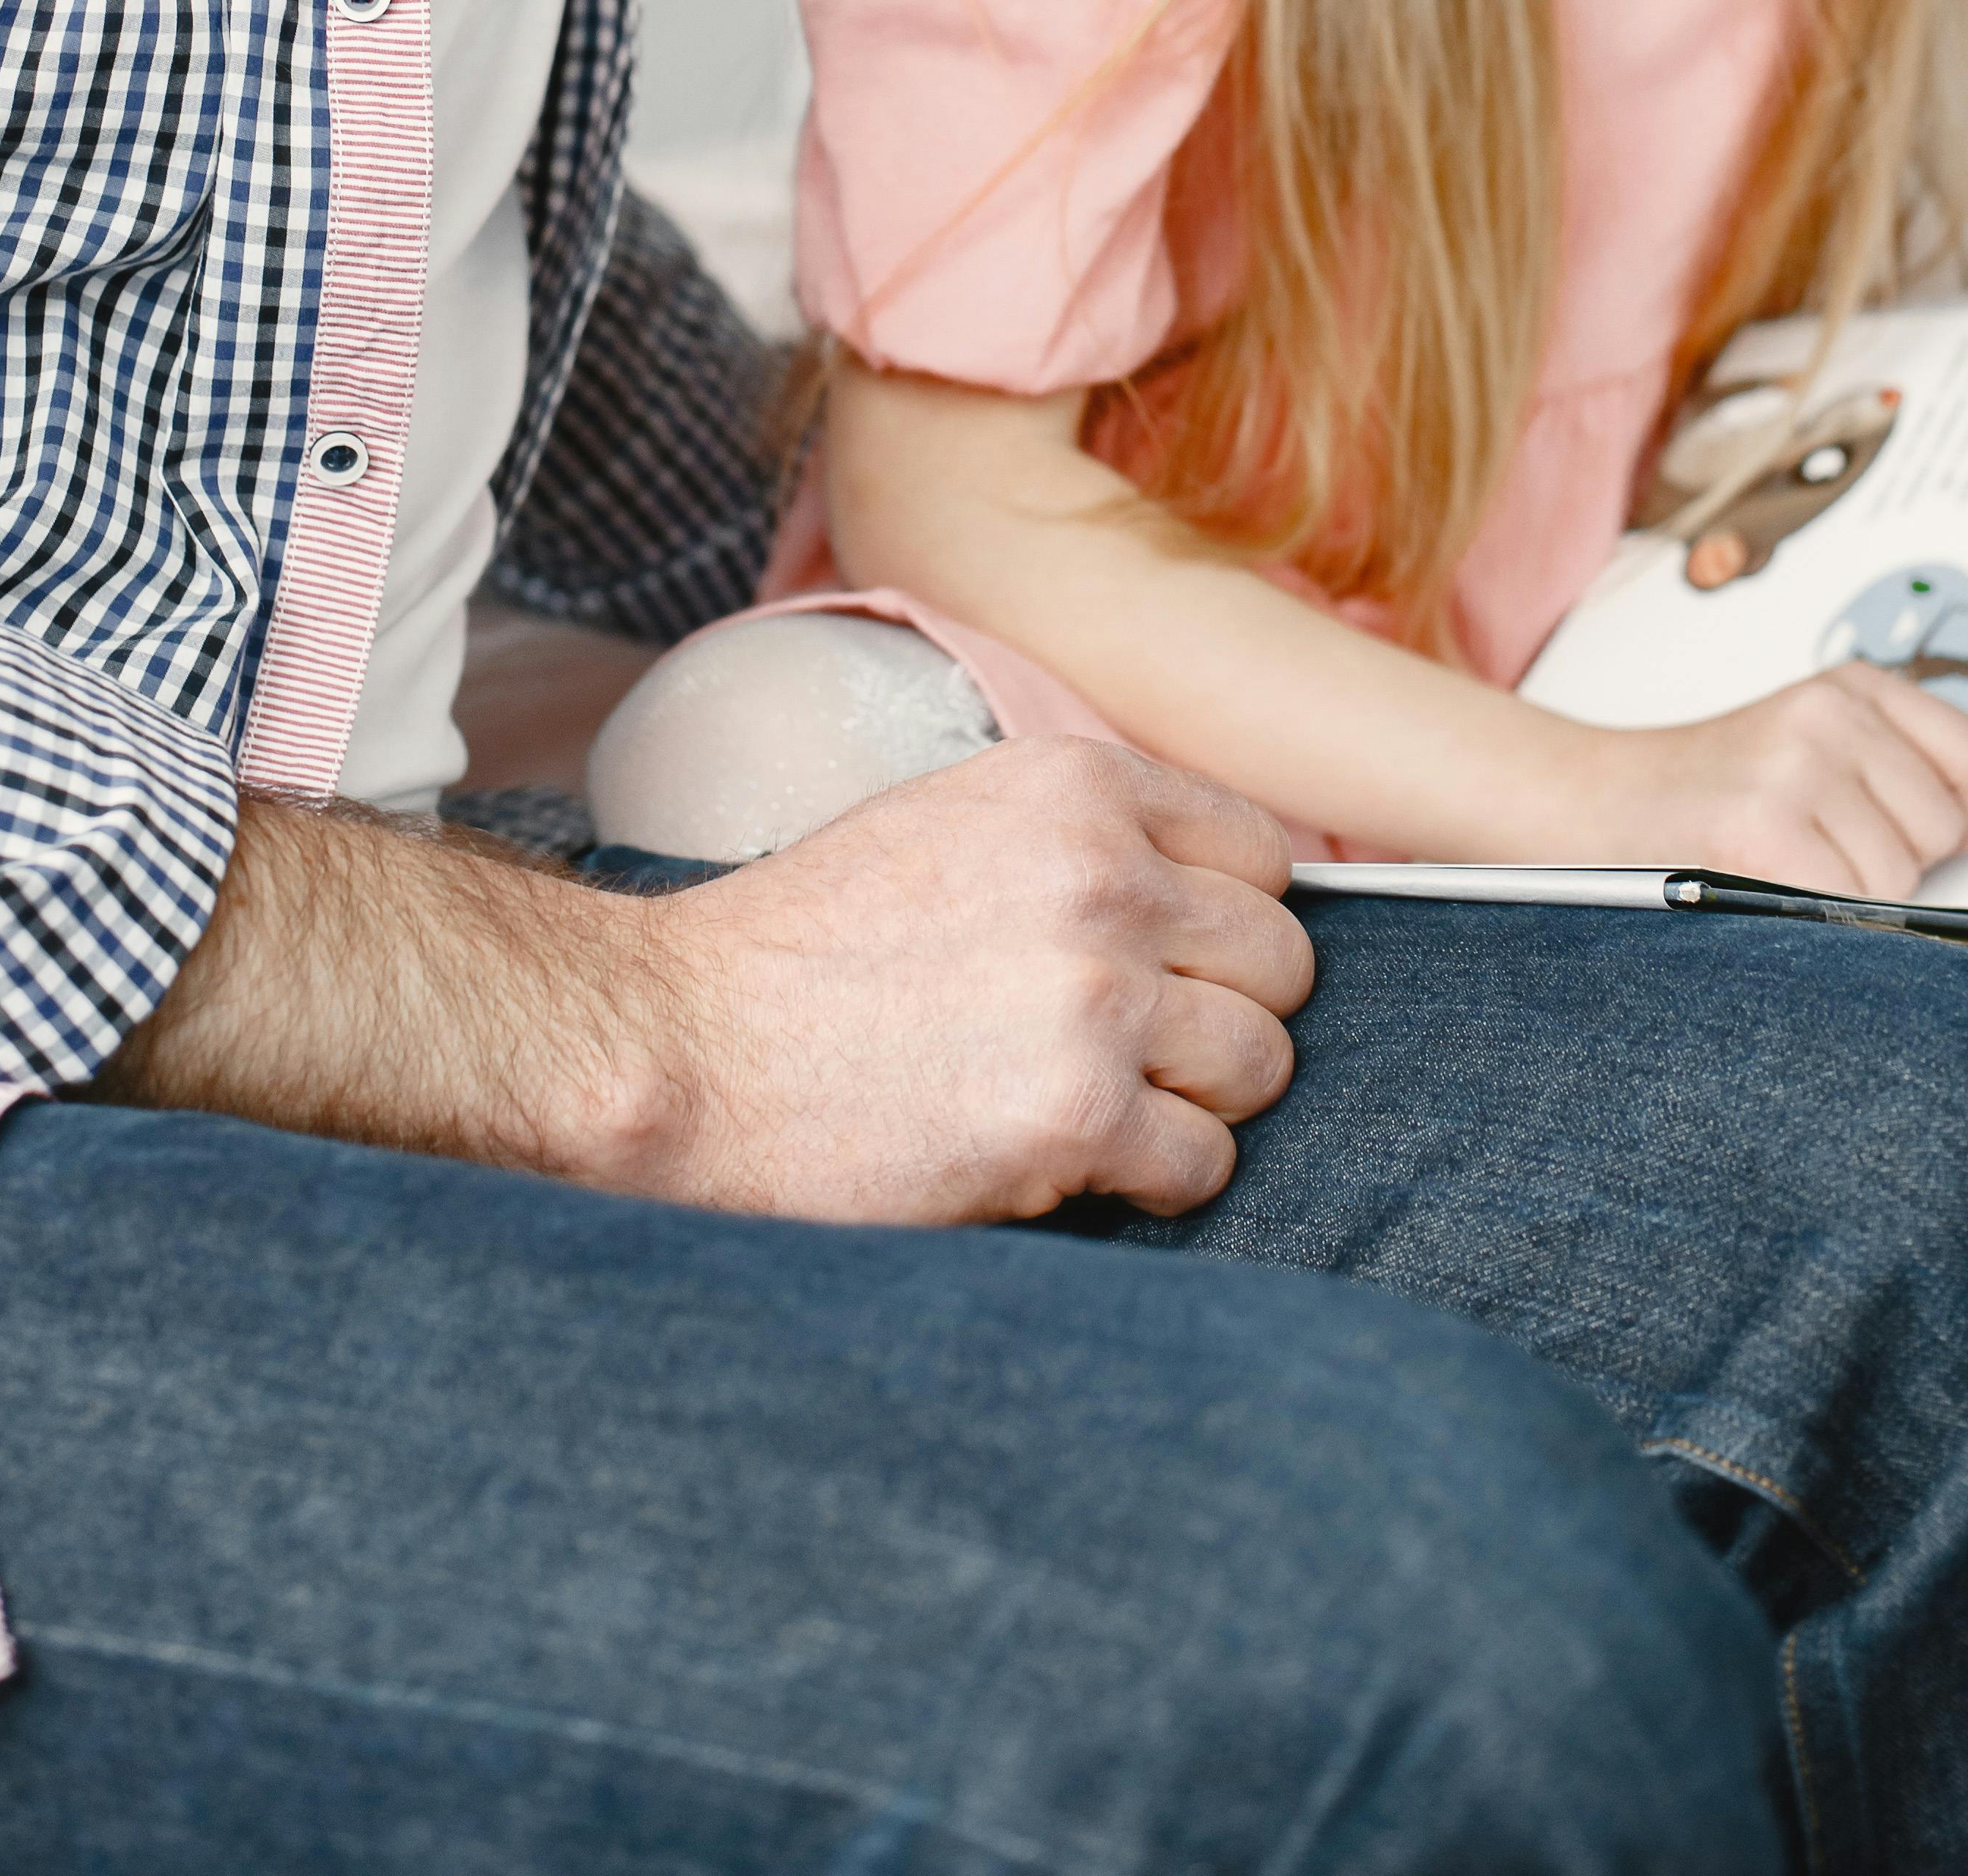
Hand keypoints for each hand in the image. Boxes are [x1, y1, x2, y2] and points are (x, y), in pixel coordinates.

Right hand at [604, 734, 1312, 1228]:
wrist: (687, 1045)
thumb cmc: (811, 944)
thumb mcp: (956, 819)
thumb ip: (1088, 840)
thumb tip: (1215, 899)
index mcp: (1077, 787)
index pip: (1264, 854)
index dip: (1226, 921)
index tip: (1171, 963)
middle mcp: (1103, 877)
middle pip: (1280, 963)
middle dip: (1220, 1014)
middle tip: (1130, 1049)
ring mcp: (1095, 998)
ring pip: (1260, 1064)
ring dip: (1195, 1103)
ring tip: (1097, 1104)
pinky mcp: (1074, 1118)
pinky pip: (1204, 1163)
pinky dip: (1152, 1181)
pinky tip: (1069, 1162)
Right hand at [1575, 663, 1967, 898]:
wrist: (1592, 800)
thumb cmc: (1712, 794)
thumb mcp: (1811, 746)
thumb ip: (1893, 769)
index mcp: (1853, 686)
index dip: (1965, 820)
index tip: (1917, 837)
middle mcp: (1830, 713)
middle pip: (1943, 829)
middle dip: (1898, 864)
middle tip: (1819, 851)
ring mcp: (1795, 764)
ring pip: (1899, 878)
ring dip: (1849, 897)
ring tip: (1783, 865)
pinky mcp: (1762, 824)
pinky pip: (1845, 904)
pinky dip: (1812, 916)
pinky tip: (1762, 884)